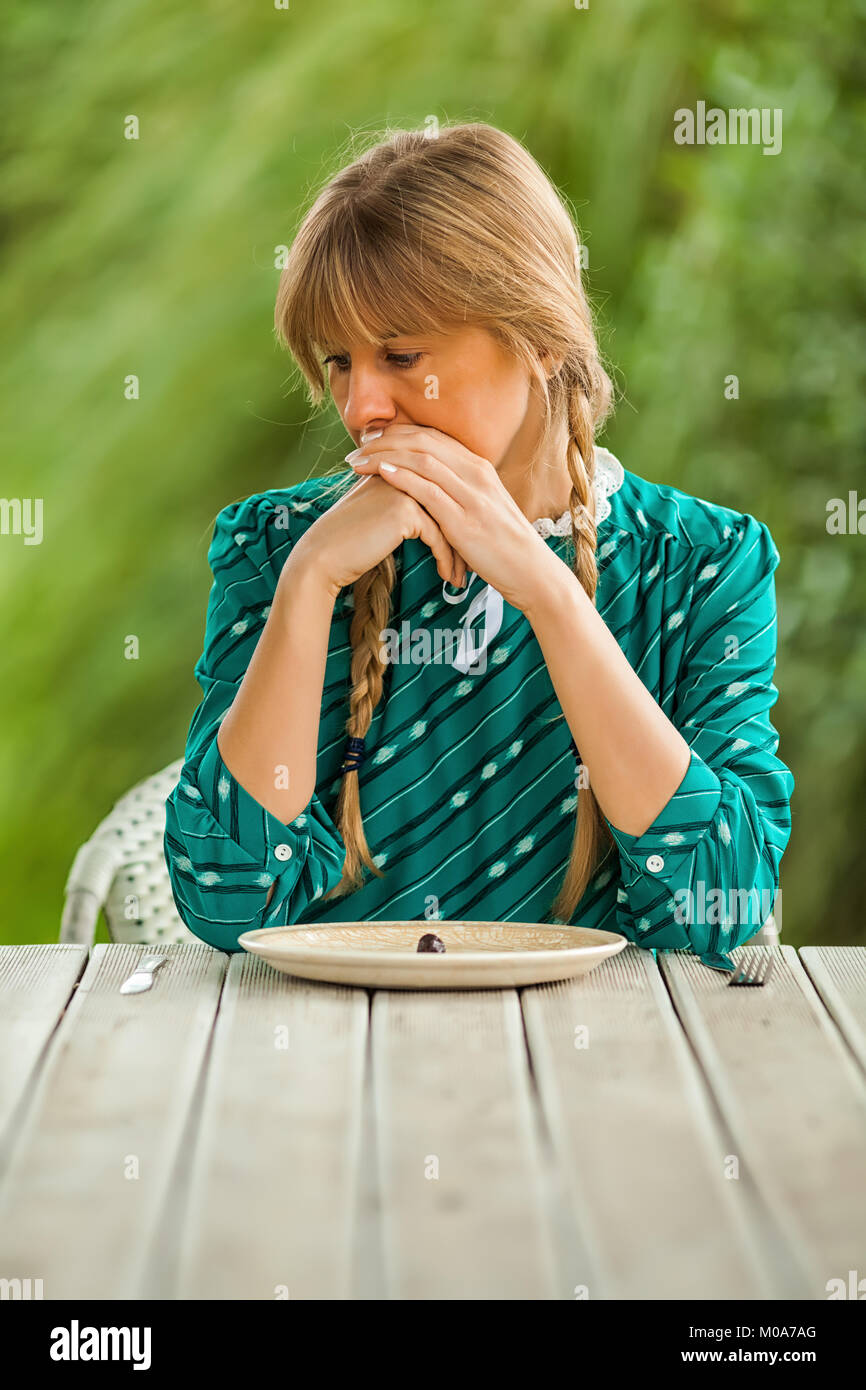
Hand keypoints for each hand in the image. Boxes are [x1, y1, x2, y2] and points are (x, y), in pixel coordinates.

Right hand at [285, 469, 468, 598]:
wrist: (323, 557)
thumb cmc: (351, 542)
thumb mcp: (381, 515)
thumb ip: (406, 504)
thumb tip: (436, 518)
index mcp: (399, 466)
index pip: (442, 489)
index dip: (456, 517)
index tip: (466, 546)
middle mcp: (403, 470)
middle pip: (449, 502)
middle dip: (463, 536)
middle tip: (472, 564)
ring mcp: (404, 487)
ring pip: (448, 519)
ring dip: (459, 551)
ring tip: (462, 576)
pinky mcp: (404, 509)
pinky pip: (438, 535)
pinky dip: (446, 559)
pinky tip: (447, 577)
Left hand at [345, 423, 561, 610]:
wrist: (532, 572)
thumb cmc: (503, 545)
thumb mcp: (483, 508)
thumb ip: (459, 492)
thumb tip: (430, 487)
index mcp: (479, 467)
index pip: (432, 437)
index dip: (398, 434)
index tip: (371, 440)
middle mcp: (475, 473)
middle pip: (422, 441)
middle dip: (385, 441)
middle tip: (356, 448)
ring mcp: (471, 495)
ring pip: (421, 460)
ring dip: (384, 457)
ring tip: (357, 461)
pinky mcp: (465, 520)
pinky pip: (428, 490)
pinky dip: (402, 478)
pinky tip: (381, 474)